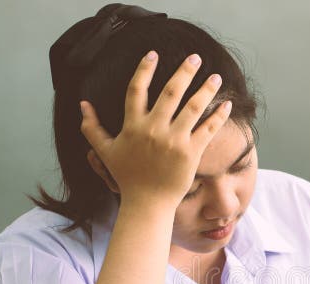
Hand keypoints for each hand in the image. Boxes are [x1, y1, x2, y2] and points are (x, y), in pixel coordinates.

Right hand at [79, 51, 231, 207]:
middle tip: (195, 57)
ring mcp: (174, 141)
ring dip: (206, 89)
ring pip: (193, 107)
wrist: (148, 203)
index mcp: (133, 126)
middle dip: (184, 72)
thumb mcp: (105, 151)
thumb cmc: (127, 177)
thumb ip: (92, 128)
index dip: (144, 69)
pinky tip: (227, 104)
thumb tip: (82, 104)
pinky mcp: (191, 153)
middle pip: (171, 92)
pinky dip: (218, 116)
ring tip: (217, 76)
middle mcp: (154, 130)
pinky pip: (208, 129)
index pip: (137, 89)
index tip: (154, 54)